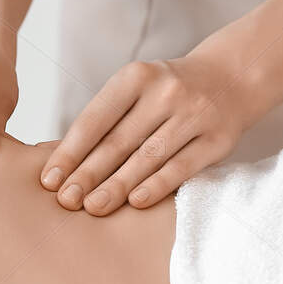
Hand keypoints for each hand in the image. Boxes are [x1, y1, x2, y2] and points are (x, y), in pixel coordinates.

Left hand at [40, 50, 259, 215]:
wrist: (233, 77)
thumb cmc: (166, 93)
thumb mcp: (135, 90)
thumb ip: (105, 120)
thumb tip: (61, 166)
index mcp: (135, 77)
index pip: (95, 120)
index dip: (69, 152)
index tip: (49, 180)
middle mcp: (166, 92)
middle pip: (119, 141)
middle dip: (88, 173)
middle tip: (66, 200)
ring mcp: (195, 114)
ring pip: (148, 156)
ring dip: (117, 185)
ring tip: (93, 206)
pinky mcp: (218, 139)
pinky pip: (182, 166)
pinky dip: (158, 185)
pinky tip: (136, 202)